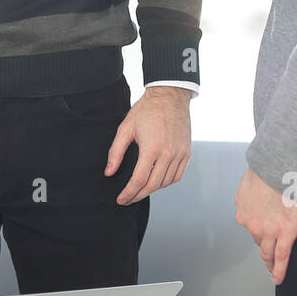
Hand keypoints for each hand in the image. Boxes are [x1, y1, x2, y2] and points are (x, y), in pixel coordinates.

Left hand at [106, 87, 191, 204]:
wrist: (170, 96)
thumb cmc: (146, 110)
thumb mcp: (126, 128)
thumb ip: (116, 152)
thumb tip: (109, 172)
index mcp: (152, 148)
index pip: (139, 180)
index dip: (128, 193)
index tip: (121, 199)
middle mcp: (168, 153)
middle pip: (153, 185)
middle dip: (138, 195)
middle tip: (128, 199)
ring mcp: (180, 154)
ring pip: (166, 182)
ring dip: (152, 190)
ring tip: (140, 190)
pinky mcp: (187, 152)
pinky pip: (178, 175)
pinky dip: (166, 182)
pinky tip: (157, 182)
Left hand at [234, 166, 296, 285]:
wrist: (279, 168)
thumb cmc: (266, 171)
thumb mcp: (245, 184)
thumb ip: (243, 196)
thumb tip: (242, 201)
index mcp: (243, 213)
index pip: (250, 228)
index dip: (257, 232)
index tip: (261, 237)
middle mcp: (253, 225)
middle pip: (258, 241)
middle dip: (264, 247)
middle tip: (269, 256)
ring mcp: (269, 231)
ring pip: (268, 252)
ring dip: (269, 262)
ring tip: (273, 271)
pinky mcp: (286, 233)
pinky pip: (281, 257)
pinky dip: (279, 270)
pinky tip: (278, 279)